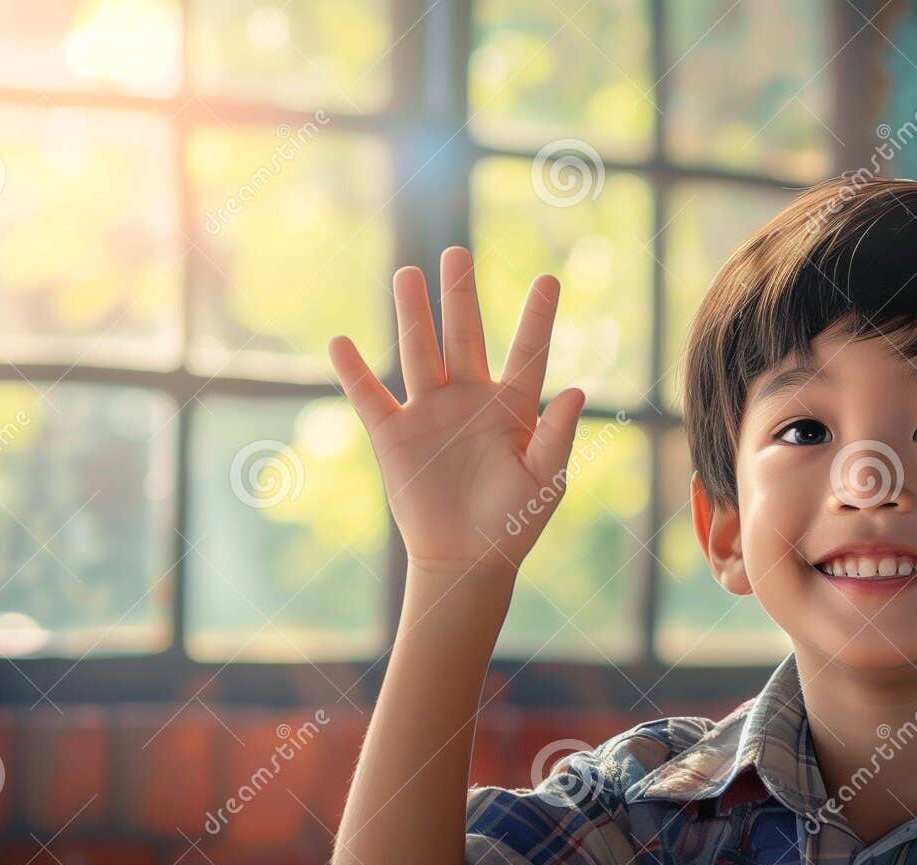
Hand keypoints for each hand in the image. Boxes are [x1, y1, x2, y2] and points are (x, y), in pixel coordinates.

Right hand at [328, 247, 585, 576]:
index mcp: (511, 408)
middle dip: (460, 295)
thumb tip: (577, 390)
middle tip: (458, 252)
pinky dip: (352, 372)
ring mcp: (429, 413)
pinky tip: (340, 342)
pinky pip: (370, 397)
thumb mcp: (545, 481)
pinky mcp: (394, 436)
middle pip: (464, 336)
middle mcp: (469, 400)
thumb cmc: (513, 523)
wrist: (467, 560)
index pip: (528, 352)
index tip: (550, 279)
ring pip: (419, 352)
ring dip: (413, 314)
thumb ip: (557, 435)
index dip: (538, 317)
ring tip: (408, 273)